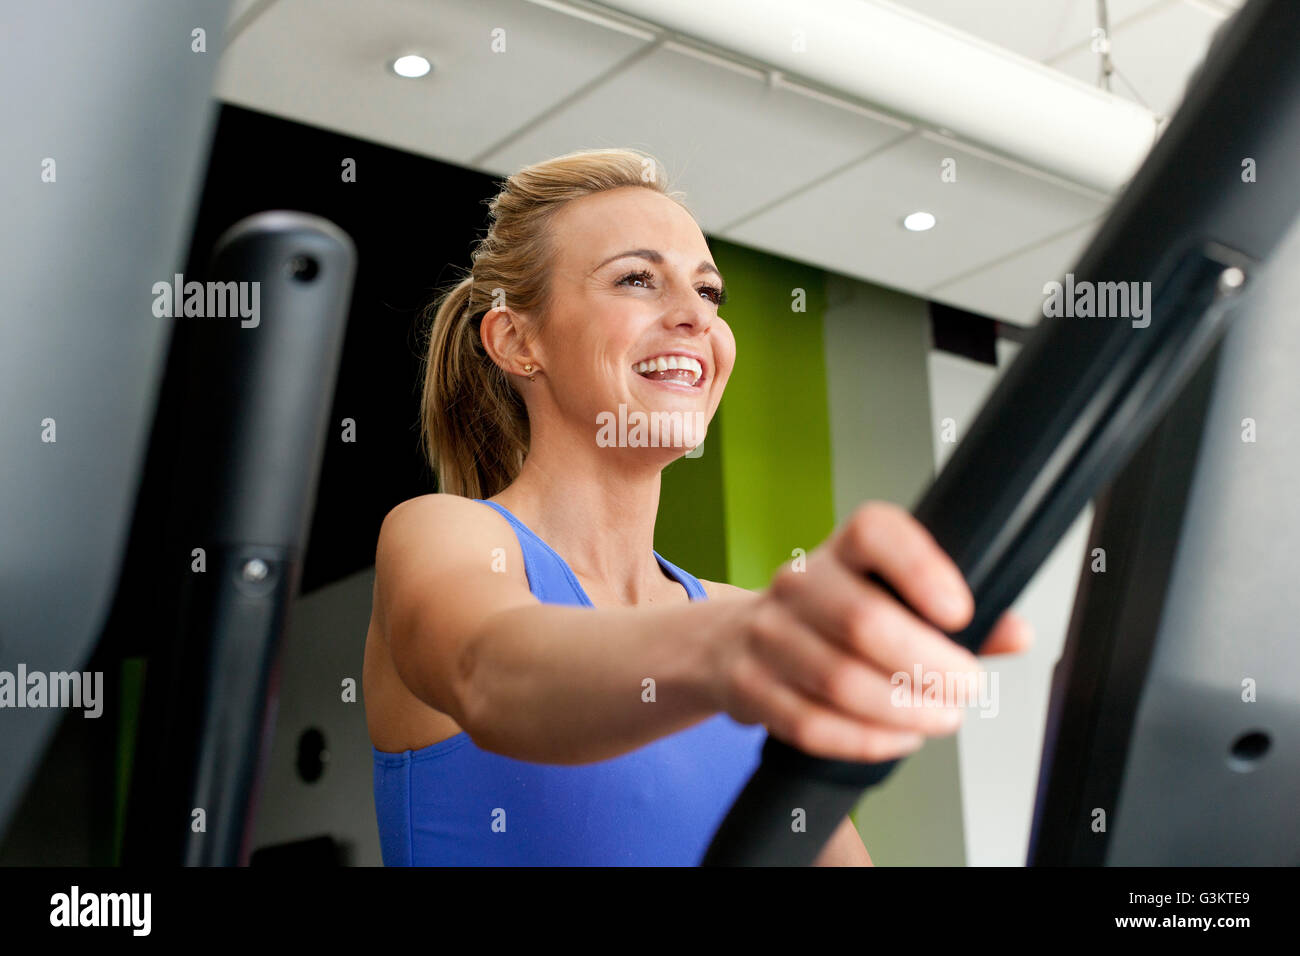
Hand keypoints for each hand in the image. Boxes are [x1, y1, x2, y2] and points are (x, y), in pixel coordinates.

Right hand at [710, 501, 1033, 761]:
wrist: (737, 639)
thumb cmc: (830, 616)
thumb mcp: (887, 596)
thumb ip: (952, 613)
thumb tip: (1015, 632)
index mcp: (842, 550)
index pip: (875, 533)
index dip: (921, 568)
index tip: (960, 611)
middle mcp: (799, 584)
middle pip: (863, 621)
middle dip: (929, 666)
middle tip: (965, 687)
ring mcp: (768, 634)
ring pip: (840, 681)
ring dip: (903, 711)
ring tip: (939, 717)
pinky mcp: (750, 685)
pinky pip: (812, 724)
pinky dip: (866, 740)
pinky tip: (896, 737)